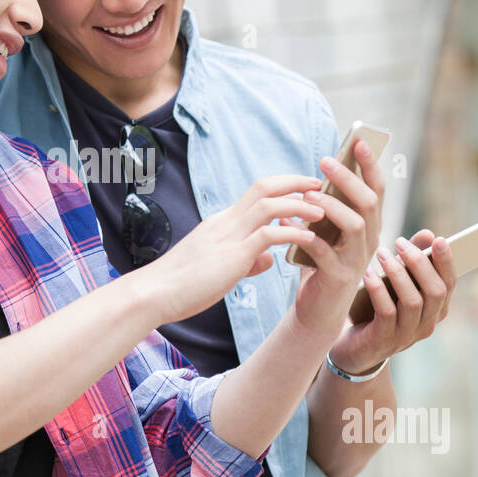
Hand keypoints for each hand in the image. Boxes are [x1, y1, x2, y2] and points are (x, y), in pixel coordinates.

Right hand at [140, 174, 326, 325]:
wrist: (154, 294)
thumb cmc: (182, 285)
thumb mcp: (218, 269)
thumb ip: (246, 261)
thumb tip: (268, 259)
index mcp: (221, 223)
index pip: (255, 194)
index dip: (281, 188)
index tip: (303, 190)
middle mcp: (225, 222)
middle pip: (263, 187)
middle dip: (294, 182)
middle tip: (318, 184)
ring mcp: (227, 236)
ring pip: (268, 205)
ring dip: (299, 205)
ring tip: (323, 209)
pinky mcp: (232, 255)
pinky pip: (268, 235)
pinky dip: (292, 233)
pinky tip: (310, 239)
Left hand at [287, 139, 385, 343]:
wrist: (316, 310)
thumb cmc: (320, 265)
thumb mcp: (324, 232)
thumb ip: (322, 209)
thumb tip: (310, 181)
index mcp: (369, 225)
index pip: (376, 189)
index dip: (369, 164)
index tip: (358, 141)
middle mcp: (370, 240)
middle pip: (369, 201)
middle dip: (348, 178)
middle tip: (325, 162)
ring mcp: (358, 260)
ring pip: (356, 224)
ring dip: (332, 206)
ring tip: (309, 196)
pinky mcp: (340, 277)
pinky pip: (327, 252)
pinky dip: (310, 236)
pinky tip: (293, 226)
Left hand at [328, 228, 456, 374]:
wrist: (354, 348)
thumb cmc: (377, 309)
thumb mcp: (395, 284)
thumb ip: (412, 261)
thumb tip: (428, 233)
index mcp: (436, 310)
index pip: (449, 284)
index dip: (447, 262)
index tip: (439, 239)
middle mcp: (427, 324)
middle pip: (435, 292)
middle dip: (419, 264)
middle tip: (400, 242)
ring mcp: (407, 335)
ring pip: (413, 302)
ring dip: (398, 274)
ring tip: (382, 253)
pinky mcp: (384, 340)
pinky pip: (387, 313)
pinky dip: (378, 290)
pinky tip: (368, 274)